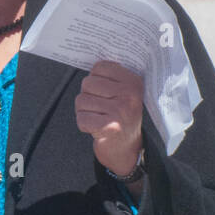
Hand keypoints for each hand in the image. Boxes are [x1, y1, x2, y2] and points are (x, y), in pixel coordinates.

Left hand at [74, 59, 143, 176]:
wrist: (127, 150)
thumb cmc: (121, 117)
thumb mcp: (124, 93)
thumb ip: (111, 77)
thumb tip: (91, 64)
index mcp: (134, 82)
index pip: (100, 67)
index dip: (94, 79)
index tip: (103, 92)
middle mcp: (129, 95)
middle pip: (88, 83)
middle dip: (87, 96)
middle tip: (99, 108)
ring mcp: (120, 111)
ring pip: (81, 101)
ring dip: (84, 111)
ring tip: (98, 118)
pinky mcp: (110, 127)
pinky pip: (81, 118)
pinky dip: (83, 124)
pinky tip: (95, 128)